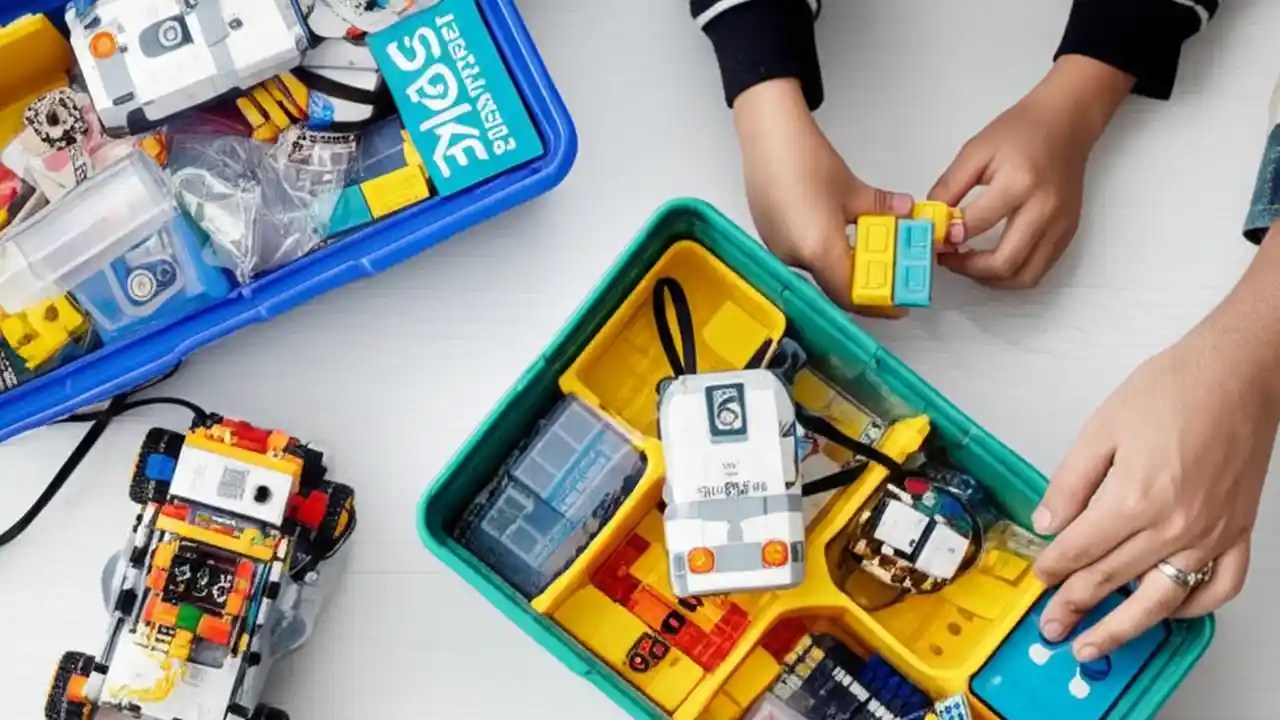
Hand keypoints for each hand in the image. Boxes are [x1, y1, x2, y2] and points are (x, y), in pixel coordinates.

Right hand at [734, 79, 912, 316]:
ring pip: (818, 272)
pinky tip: (838, 239)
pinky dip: (825, 256)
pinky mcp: (771, 239)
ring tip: (867, 255)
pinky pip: (802, 258)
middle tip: (888, 279)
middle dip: (864, 287)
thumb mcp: (852, 188)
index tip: (898, 306)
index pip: (851, 295)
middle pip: (835, 287)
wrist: (768, 135)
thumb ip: (882, 208)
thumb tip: (904, 213)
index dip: (878, 305)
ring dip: (844, 270)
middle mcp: (794, 258)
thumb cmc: (803, 158)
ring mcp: (779, 250)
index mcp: (818, 250)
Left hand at [930, 56, 1134, 288]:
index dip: (947, 238)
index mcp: (1019, 183)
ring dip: (991, 280)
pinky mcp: (1068, 232)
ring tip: (969, 264)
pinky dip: (1013, 274)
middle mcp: (1044, 209)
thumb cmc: (1021, 131)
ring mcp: (1060, 225)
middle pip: (1004, 263)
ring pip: (1025, 277)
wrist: (1066, 122)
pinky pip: (1039, 269)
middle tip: (949, 259)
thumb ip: (949, 187)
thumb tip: (932, 221)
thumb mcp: (975, 151)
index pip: (974, 226)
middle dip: (968, 269)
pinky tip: (993, 260)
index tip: (933, 238)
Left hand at [1031, 230, 1279, 660]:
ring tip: (1096, 645)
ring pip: (1161, 599)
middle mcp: (1175, 526)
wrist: (1236, 374)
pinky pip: (1218, 588)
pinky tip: (1167, 611)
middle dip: (1075, 607)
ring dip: (1124, 628)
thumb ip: (1069, 483)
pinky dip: (1192, 607)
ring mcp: (1211, 534)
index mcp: (1135, 499)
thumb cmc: (1173, 390)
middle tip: (1052, 627)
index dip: (1052, 567)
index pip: (1079, 549)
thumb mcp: (1101, 429)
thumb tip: (1046, 523)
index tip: (1039, 577)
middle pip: (1112, 580)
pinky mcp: (1237, 532)